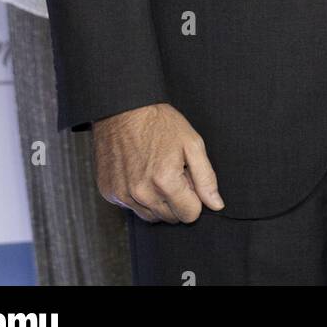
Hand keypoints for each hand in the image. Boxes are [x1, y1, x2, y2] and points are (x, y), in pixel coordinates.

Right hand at [91, 102, 223, 223]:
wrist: (123, 108)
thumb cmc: (159, 122)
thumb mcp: (191, 143)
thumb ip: (206, 177)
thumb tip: (216, 204)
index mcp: (165, 181)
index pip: (190, 215)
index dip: (193, 197)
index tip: (187, 178)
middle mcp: (142, 193)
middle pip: (171, 218)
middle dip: (176, 199)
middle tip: (172, 171)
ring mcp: (123, 195)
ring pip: (151, 216)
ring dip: (157, 201)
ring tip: (155, 172)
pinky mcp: (110, 193)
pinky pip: (131, 207)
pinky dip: (138, 196)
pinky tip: (139, 173)